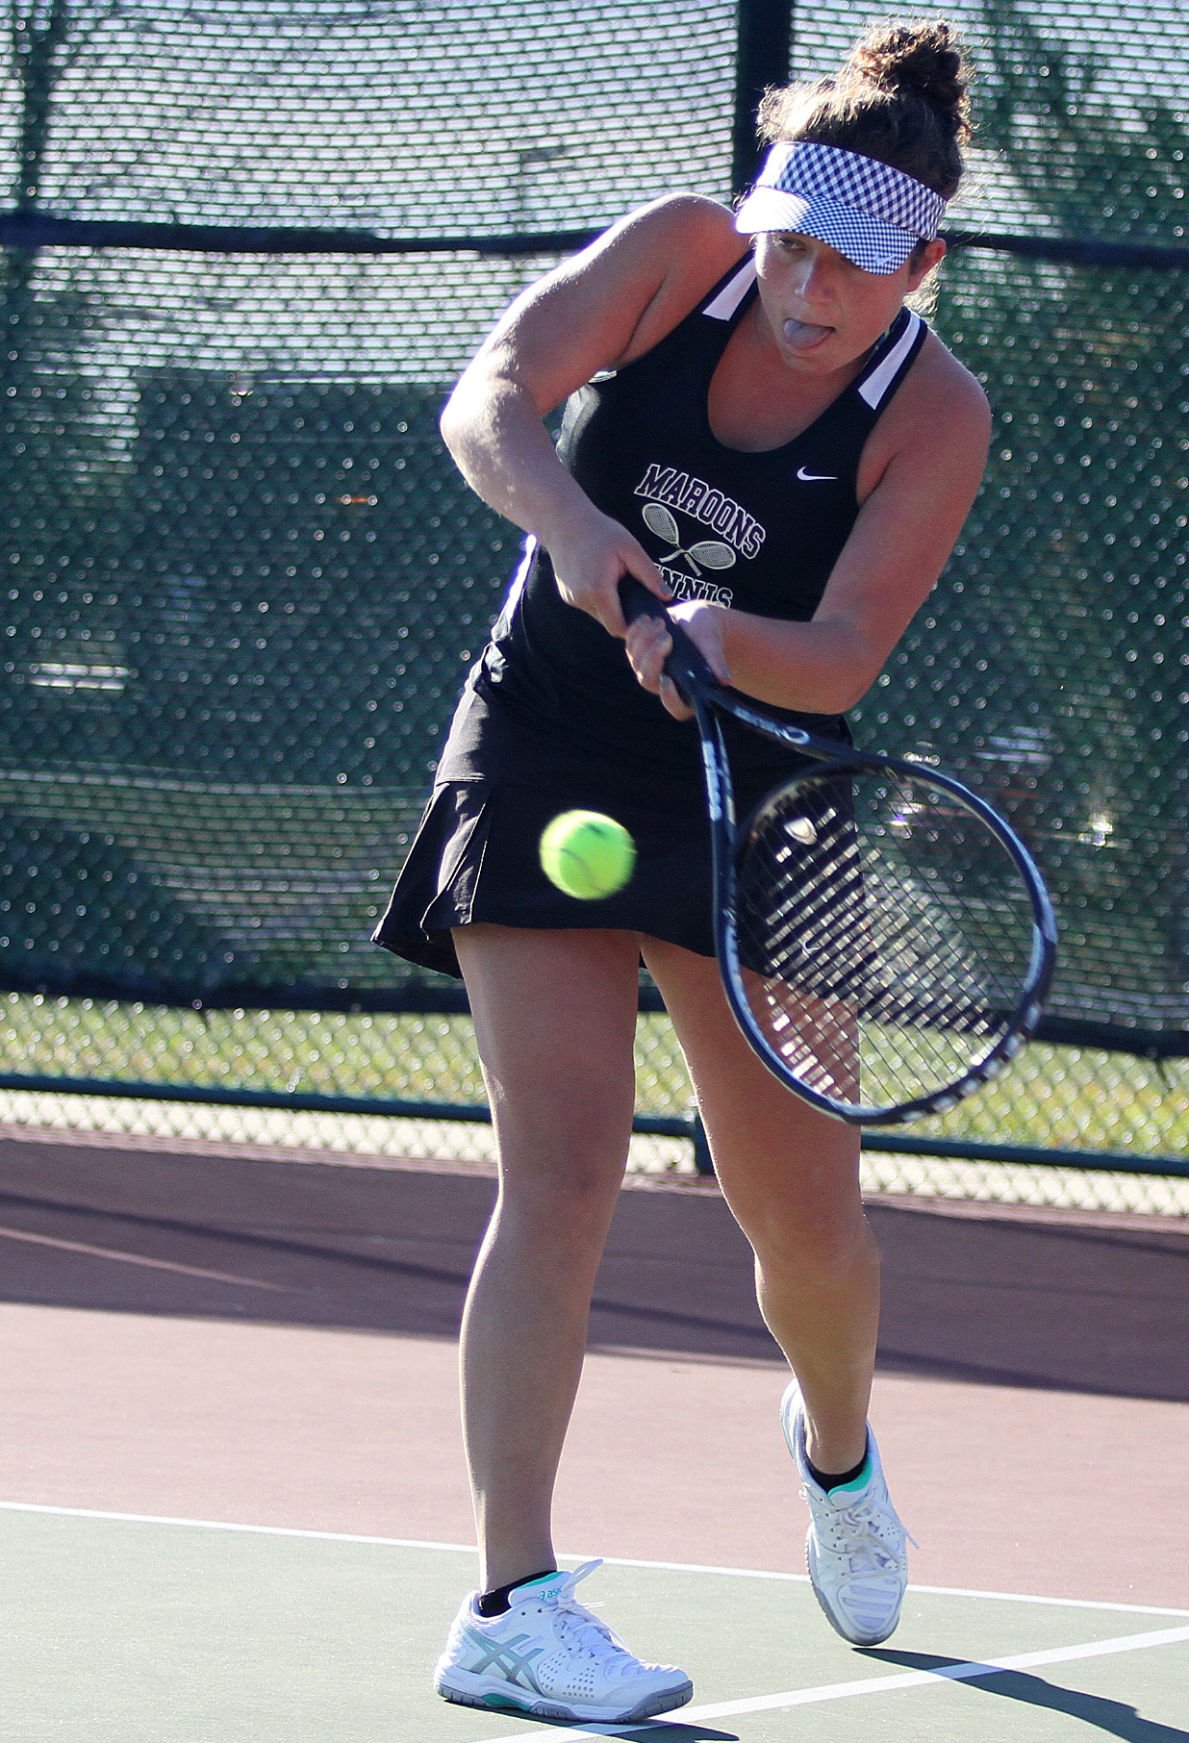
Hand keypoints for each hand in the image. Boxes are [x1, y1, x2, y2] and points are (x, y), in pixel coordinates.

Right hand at [547, 507, 667, 635]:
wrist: (563, 520)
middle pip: (609, 623)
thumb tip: (667, 596)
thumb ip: (649, 575)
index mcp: (598, 590)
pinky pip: (588, 605)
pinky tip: (601, 578)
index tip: (646, 615)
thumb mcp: (630, 548)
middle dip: (624, 615)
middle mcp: (582, 599)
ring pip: (598, 615)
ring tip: (617, 583)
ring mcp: (571, 598)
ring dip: (610, 607)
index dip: (634, 627)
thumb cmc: (600, 531)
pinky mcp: (566, 595)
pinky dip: (598, 599)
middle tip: (636, 596)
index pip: (619, 628)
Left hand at [625, 599, 729, 720]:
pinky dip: (636, 631)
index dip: (669, 697)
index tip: (668, 679)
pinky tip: (647, 619)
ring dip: (645, 640)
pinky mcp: (638, 653)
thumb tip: (724, 680)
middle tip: (667, 637)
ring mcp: (648, 669)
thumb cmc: (707, 636)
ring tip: (661, 622)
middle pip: (648, 680)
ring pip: (636, 662)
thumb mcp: (712, 645)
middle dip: (654, 657)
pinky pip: (630, 646)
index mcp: (685, 691)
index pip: (675, 707)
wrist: (696, 620)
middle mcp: (664, 684)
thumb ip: (716, 662)